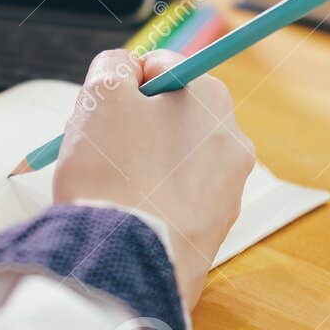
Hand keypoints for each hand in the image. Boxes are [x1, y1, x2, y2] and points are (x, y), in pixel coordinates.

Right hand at [52, 49, 253, 311]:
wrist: (125, 264)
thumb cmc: (113, 173)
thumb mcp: (101, 95)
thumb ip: (114, 65)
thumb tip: (126, 69)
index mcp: (212, 99)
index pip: (160, 68)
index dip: (122, 86)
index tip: (101, 111)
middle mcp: (232, 141)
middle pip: (168, 114)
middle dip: (130, 124)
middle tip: (97, 147)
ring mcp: (227, 190)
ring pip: (171, 158)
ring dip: (137, 162)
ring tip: (108, 186)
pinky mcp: (213, 232)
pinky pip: (174, 199)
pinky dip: (148, 199)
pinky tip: (124, 213)